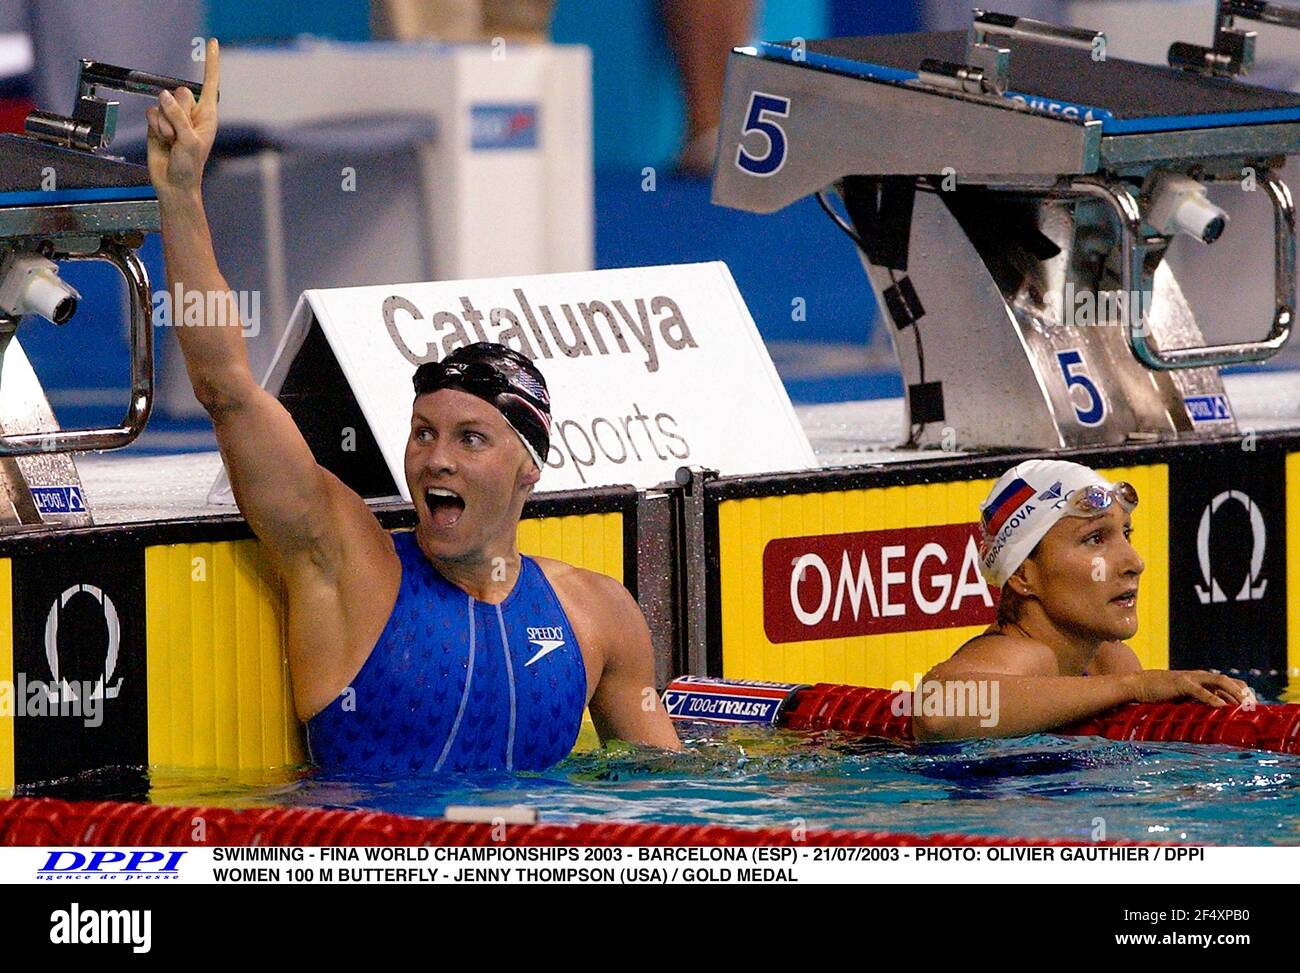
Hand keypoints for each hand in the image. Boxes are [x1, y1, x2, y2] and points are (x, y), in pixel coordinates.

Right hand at [146, 37, 219, 196]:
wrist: (173, 183)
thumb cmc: (190, 166)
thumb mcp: (189, 141)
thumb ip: (178, 117)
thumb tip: (164, 95)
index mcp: (208, 115)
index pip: (210, 83)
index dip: (211, 63)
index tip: (213, 42)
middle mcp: (191, 113)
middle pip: (180, 93)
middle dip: (177, 115)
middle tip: (181, 136)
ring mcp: (174, 116)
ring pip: (162, 104)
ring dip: (165, 125)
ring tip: (172, 142)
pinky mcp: (158, 121)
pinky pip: (151, 112)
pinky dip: (155, 127)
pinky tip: (162, 140)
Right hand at [1125, 669, 1253, 707]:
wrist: (1139, 685)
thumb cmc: (1161, 694)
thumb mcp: (1185, 700)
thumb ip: (1200, 704)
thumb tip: (1215, 719)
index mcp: (1204, 680)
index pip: (1232, 684)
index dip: (1245, 695)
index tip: (1254, 709)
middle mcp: (1201, 676)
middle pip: (1231, 681)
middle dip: (1244, 694)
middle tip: (1253, 709)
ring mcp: (1192, 678)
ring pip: (1220, 681)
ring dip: (1235, 694)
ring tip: (1244, 707)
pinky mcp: (1181, 683)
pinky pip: (1201, 691)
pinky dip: (1213, 699)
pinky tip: (1222, 708)